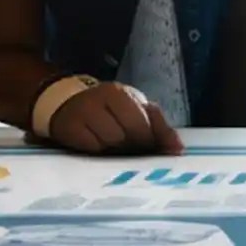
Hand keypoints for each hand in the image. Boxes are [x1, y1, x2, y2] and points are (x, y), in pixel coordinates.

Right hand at [49, 82, 183, 154]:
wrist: (67, 104)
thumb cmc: (110, 109)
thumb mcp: (136, 110)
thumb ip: (159, 127)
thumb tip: (178, 149)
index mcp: (120, 93)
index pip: (143, 123)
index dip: (149, 139)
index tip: (149, 146)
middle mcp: (100, 99)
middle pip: (127, 134)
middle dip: (132, 145)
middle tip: (130, 147)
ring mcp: (83, 114)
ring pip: (110, 143)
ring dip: (115, 150)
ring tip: (113, 146)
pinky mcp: (69, 129)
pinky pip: (92, 149)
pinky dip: (98, 151)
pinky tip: (98, 147)